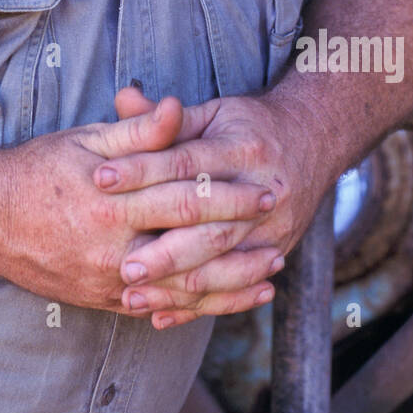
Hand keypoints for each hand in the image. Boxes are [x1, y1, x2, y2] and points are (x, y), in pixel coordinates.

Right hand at [0, 96, 274, 315]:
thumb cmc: (39, 170)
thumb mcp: (85, 139)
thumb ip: (137, 132)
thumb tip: (176, 107)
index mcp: (111, 202)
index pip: (183, 200)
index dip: (227, 196)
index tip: (263, 188)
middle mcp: (112, 248)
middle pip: (191, 249)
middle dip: (240, 241)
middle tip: (279, 230)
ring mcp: (107, 282)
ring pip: (181, 290)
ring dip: (230, 285)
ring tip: (268, 276)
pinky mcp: (103, 302)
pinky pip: (159, 310)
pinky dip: (197, 308)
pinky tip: (226, 302)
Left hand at [94, 87, 326, 327]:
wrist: (312, 141)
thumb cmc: (246, 126)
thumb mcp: (211, 113)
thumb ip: (164, 117)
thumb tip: (121, 97)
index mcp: (243, 147)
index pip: (186, 163)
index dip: (142, 170)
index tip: (101, 181)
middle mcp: (263, 190)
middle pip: (209, 226)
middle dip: (163, 249)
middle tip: (121, 264)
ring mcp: (274, 228)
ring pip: (222, 266)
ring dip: (176, 286)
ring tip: (131, 295)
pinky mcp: (275, 252)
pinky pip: (234, 288)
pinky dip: (197, 306)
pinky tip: (161, 315)